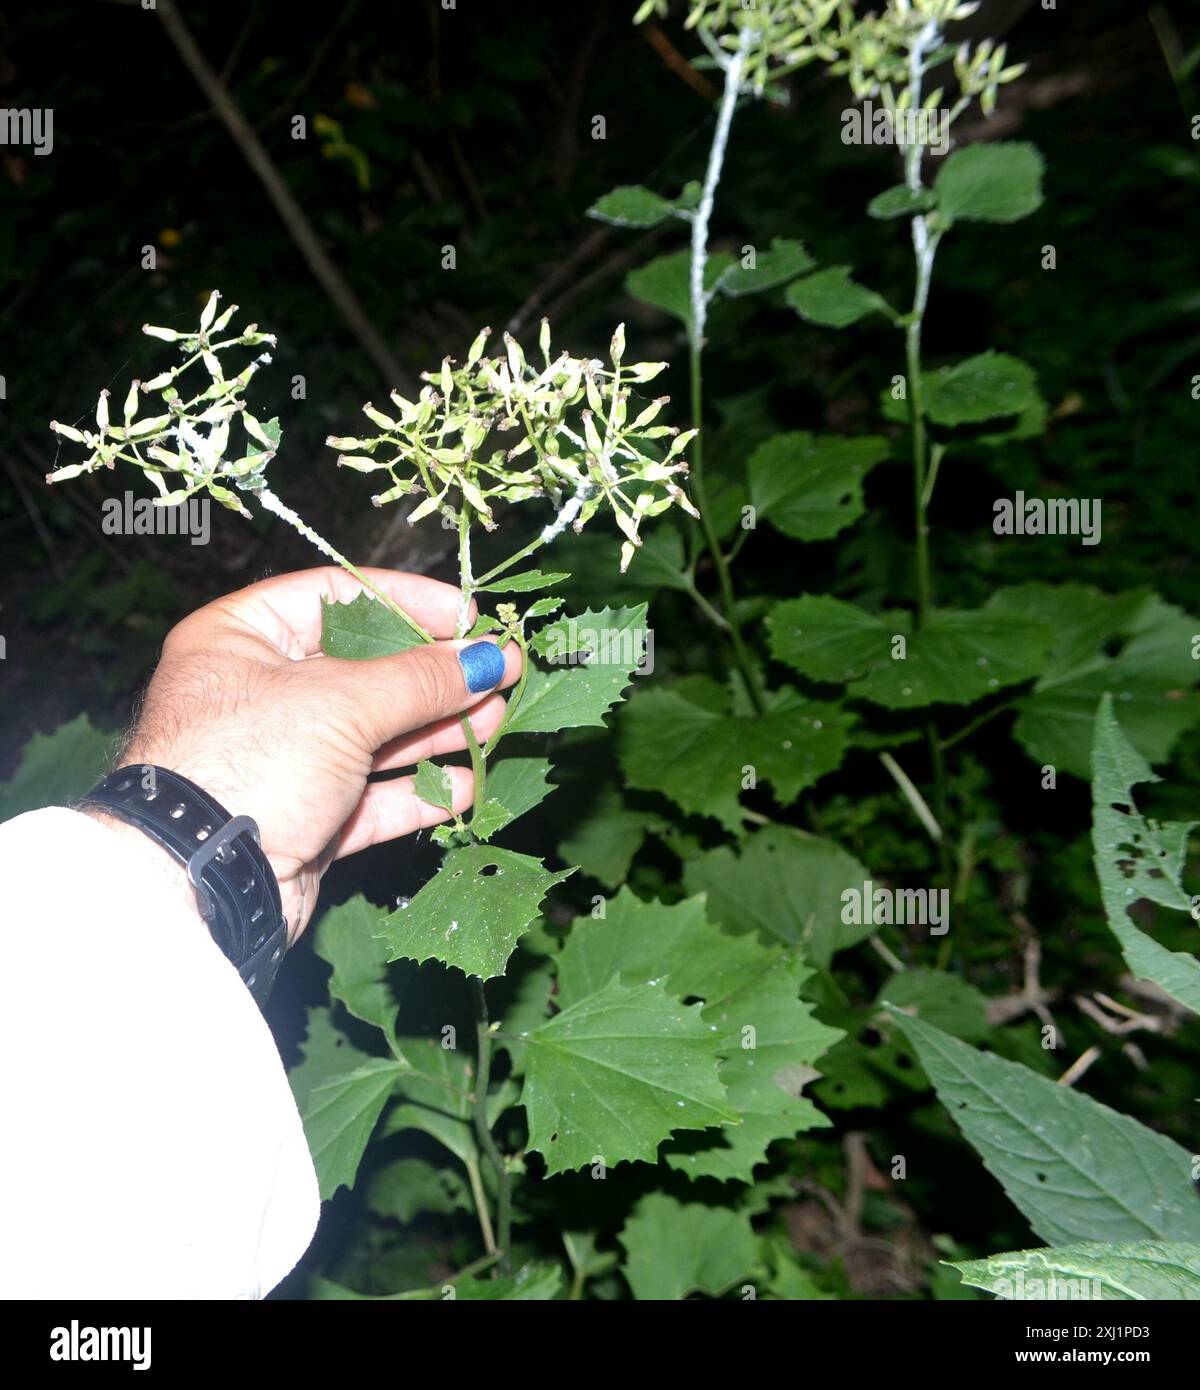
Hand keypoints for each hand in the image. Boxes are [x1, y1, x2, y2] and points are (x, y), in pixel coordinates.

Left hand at [104, 566, 520, 938]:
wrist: (197, 882)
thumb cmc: (253, 761)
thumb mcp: (342, 702)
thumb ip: (421, 678)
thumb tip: (487, 657)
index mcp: (241, 638)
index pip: (337, 597)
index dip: (407, 602)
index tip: (467, 614)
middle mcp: (258, 694)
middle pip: (365, 670)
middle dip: (436, 675)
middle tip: (500, 671)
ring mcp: (282, 760)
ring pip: (375, 736)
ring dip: (438, 730)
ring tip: (497, 721)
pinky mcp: (303, 820)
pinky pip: (370, 798)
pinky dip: (417, 792)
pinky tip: (464, 785)